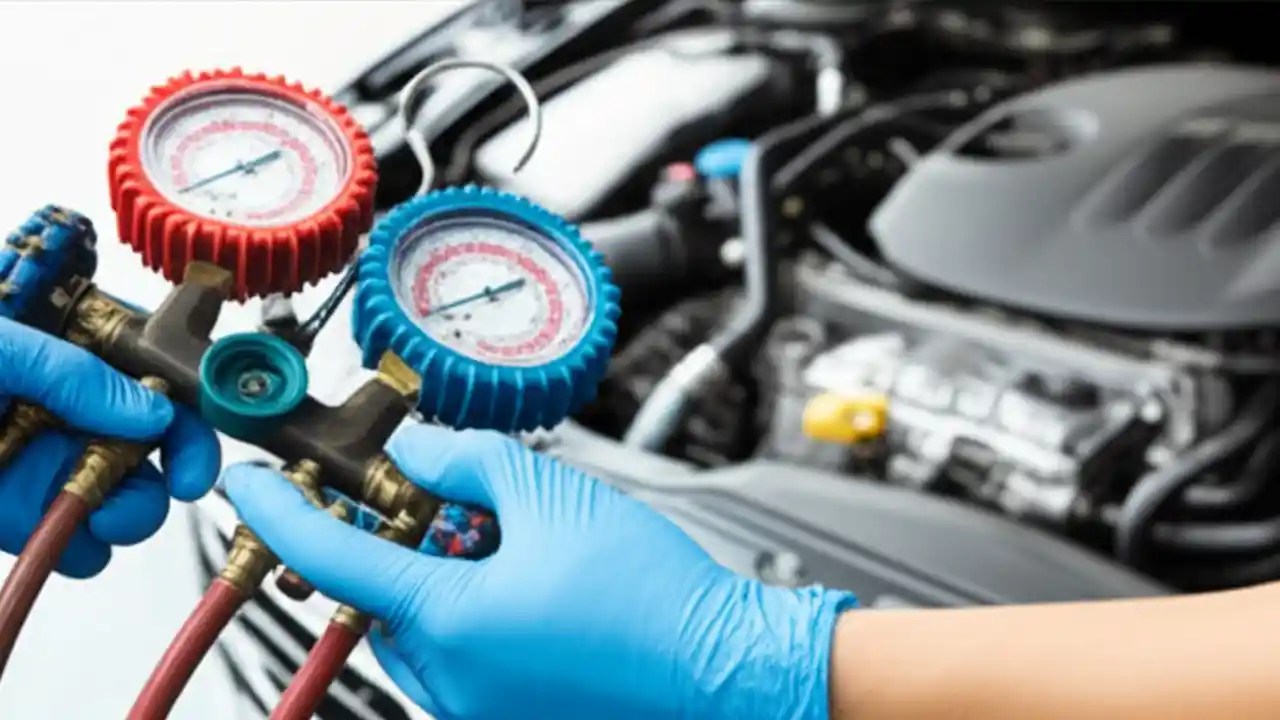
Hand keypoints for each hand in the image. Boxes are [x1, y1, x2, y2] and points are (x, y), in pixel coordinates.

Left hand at [0, 318, 219, 577]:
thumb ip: (71, 373)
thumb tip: (152, 408)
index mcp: (67, 349)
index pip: (156, 373)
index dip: (189, 410)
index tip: (199, 448)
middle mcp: (64, 406)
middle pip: (156, 443)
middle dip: (169, 472)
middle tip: (164, 484)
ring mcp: (41, 460)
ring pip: (126, 495)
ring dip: (131, 514)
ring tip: (103, 516)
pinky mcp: (14, 512)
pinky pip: (73, 541)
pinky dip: (82, 551)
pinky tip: (66, 542)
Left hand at [225, 425, 855, 719]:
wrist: (722, 666)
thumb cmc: (653, 595)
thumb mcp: (552, 496)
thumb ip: (464, 462)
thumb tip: (413, 452)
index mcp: (449, 621)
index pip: (329, 558)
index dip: (281, 514)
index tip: (251, 488)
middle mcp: (451, 680)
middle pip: (380, 594)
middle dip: (400, 542)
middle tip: (444, 500)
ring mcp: (479, 708)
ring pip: (421, 627)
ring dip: (440, 578)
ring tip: (508, 541)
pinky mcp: (507, 716)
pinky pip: (458, 658)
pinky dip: (471, 613)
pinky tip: (528, 584)